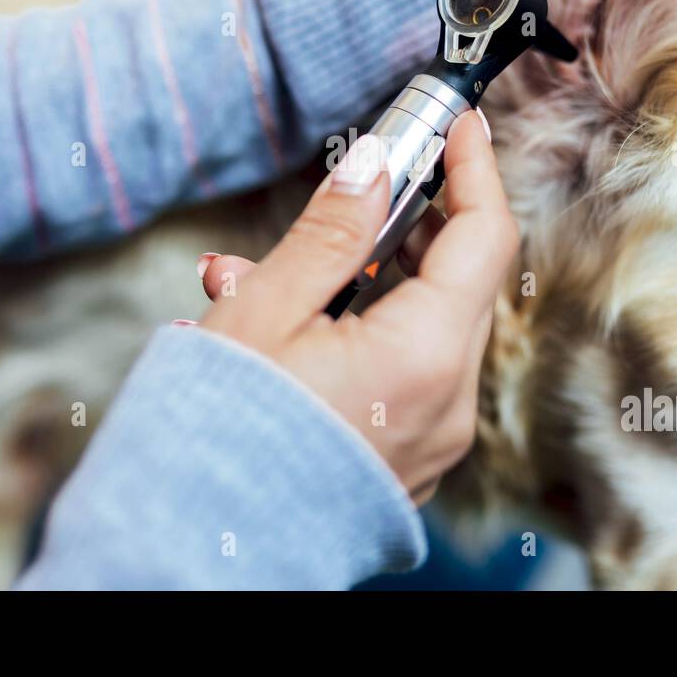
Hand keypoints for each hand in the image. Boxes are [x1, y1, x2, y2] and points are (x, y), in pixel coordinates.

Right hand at [192, 112, 514, 503]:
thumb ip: (331, 232)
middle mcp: (449, 404)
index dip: (474, 170)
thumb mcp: (265, 310)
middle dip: (415, 223)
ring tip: (287, 264)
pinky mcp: (409, 460)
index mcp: (426, 357)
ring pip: (430, 327)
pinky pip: (409, 373)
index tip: (458, 126)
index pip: (485, 237)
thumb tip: (376, 166)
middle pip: (461, 282)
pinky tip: (298, 324)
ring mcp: (434, 439)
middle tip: (368, 185)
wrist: (191, 550)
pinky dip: (370, 332)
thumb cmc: (217, 434)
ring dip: (377, 279)